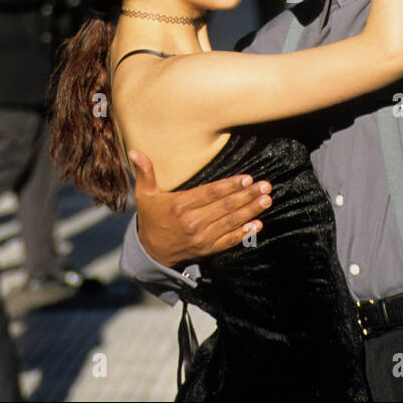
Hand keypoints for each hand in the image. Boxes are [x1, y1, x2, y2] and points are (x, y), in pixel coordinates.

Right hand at [129, 149, 270, 267]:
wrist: (151, 252)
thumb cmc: (150, 218)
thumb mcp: (145, 194)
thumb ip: (145, 172)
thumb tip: (135, 151)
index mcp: (180, 206)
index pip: (210, 193)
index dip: (230, 185)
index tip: (247, 178)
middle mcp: (192, 222)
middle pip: (225, 207)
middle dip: (247, 195)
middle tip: (266, 186)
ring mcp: (201, 238)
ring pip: (230, 222)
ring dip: (251, 211)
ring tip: (267, 200)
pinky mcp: (207, 250)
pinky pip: (229, 241)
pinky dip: (244, 233)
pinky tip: (258, 224)